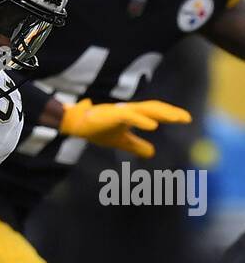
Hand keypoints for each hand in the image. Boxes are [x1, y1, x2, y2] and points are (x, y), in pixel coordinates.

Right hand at [58, 98, 190, 158]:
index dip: (171, 114)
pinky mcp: (112, 115)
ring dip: (162, 114)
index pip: (156, 112)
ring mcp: (121, 112)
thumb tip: (152, 153)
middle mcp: (130, 110)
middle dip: (171, 112)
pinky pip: (130, 117)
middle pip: (155, 108)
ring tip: (176, 118)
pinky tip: (153, 126)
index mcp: (133, 114)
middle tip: (186, 118)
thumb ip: (137, 146)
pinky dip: (142, 120)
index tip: (186, 119)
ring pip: (145, 110)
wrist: (77, 125)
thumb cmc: (98, 130)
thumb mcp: (121, 141)